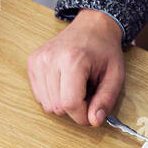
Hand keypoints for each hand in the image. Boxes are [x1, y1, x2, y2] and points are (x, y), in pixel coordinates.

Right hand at [26, 9, 124, 125]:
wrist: (92, 26)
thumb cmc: (104, 50)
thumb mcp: (115, 75)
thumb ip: (106, 100)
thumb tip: (94, 121)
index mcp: (73, 60)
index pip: (70, 104)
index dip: (82, 116)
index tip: (92, 112)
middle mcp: (51, 59)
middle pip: (57, 107)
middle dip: (74, 108)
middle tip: (86, 92)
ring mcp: (38, 60)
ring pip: (47, 104)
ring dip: (62, 102)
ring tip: (75, 86)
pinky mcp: (32, 62)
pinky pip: (39, 96)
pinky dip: (53, 96)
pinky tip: (63, 83)